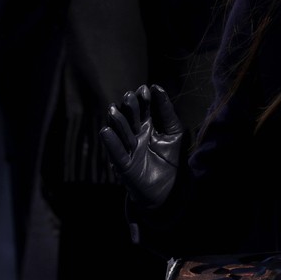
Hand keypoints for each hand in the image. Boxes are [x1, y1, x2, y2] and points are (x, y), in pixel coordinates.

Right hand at [98, 84, 181, 208]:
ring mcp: (128, 150)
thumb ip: (167, 112)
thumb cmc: (172, 160)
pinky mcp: (124, 166)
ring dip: (117, 121)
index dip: (142, 100)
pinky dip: (111, 143)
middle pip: (130, 118)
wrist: (170, 191)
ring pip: (120, 133)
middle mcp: (134, 135)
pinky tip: (106, 131)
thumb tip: (158, 88)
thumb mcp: (174, 133)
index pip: (142, 109)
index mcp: (146, 126)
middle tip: (129, 96)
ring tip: (114, 109)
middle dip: (129, 108)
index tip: (144, 89)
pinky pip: (116, 153)